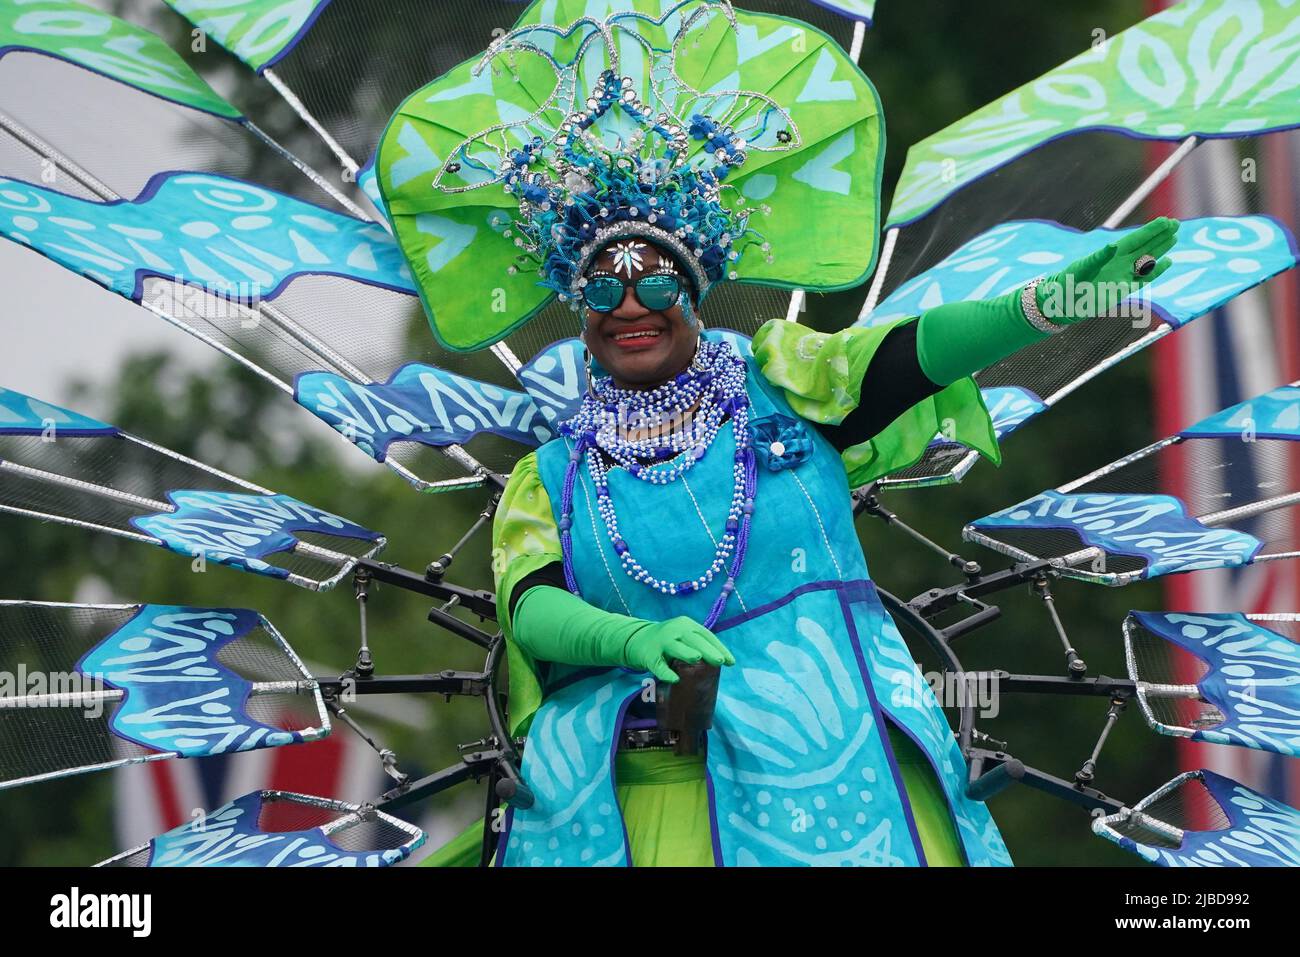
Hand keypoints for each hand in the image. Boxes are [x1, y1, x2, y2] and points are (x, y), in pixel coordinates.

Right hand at [623, 616, 734, 682]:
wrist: (636, 639)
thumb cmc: (668, 642)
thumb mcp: (683, 637)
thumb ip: (698, 646)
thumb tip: (721, 663)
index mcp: (687, 624)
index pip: (706, 635)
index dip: (719, 648)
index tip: (731, 662)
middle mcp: (675, 630)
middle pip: (693, 639)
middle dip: (707, 650)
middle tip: (720, 661)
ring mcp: (661, 641)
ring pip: (676, 647)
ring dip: (686, 652)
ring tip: (697, 659)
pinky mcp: (649, 655)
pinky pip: (658, 665)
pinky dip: (666, 672)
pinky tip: (674, 679)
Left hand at [1037, 216, 1179, 323]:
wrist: (1065, 302)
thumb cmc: (1070, 281)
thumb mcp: (1082, 268)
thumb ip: (1098, 258)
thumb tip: (1113, 246)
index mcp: (1111, 253)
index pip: (1135, 239)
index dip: (1150, 230)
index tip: (1165, 221)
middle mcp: (1120, 262)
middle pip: (1145, 245)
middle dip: (1160, 235)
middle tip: (1175, 224)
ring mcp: (1123, 275)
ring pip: (1147, 259)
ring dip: (1160, 249)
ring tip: (1174, 237)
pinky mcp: (1125, 289)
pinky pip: (1144, 279)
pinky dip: (1156, 271)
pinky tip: (1167, 261)